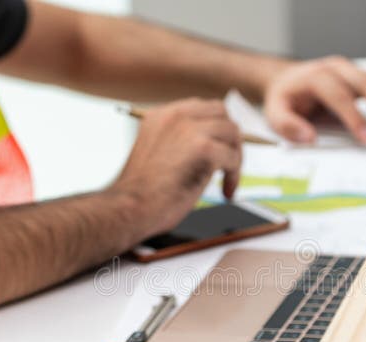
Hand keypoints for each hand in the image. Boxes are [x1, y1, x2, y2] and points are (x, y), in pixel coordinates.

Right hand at [109, 99, 241, 237]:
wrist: (130, 208)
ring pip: (232, 132)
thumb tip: (214, 144)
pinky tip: (225, 193)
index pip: (201, 109)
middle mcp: (175, 115)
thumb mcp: (159, 155)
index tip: (218, 154)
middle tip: (228, 166)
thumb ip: (180, 143)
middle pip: (221, 113)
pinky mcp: (203, 148)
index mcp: (161, 115)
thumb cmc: (141, 194)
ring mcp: (190, 129)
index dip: (215, 131)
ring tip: (226, 182)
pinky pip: (233, 157)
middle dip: (230, 139)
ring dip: (235, 158)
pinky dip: (234, 176)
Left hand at [263, 56, 365, 143]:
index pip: (339, 95)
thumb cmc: (285, 98)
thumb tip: (309, 137)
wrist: (287, 80)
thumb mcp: (275, 113)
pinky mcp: (360, 75)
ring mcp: (350, 69)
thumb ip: (288, 126)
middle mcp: (336, 68)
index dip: (355, 118)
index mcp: (315, 76)